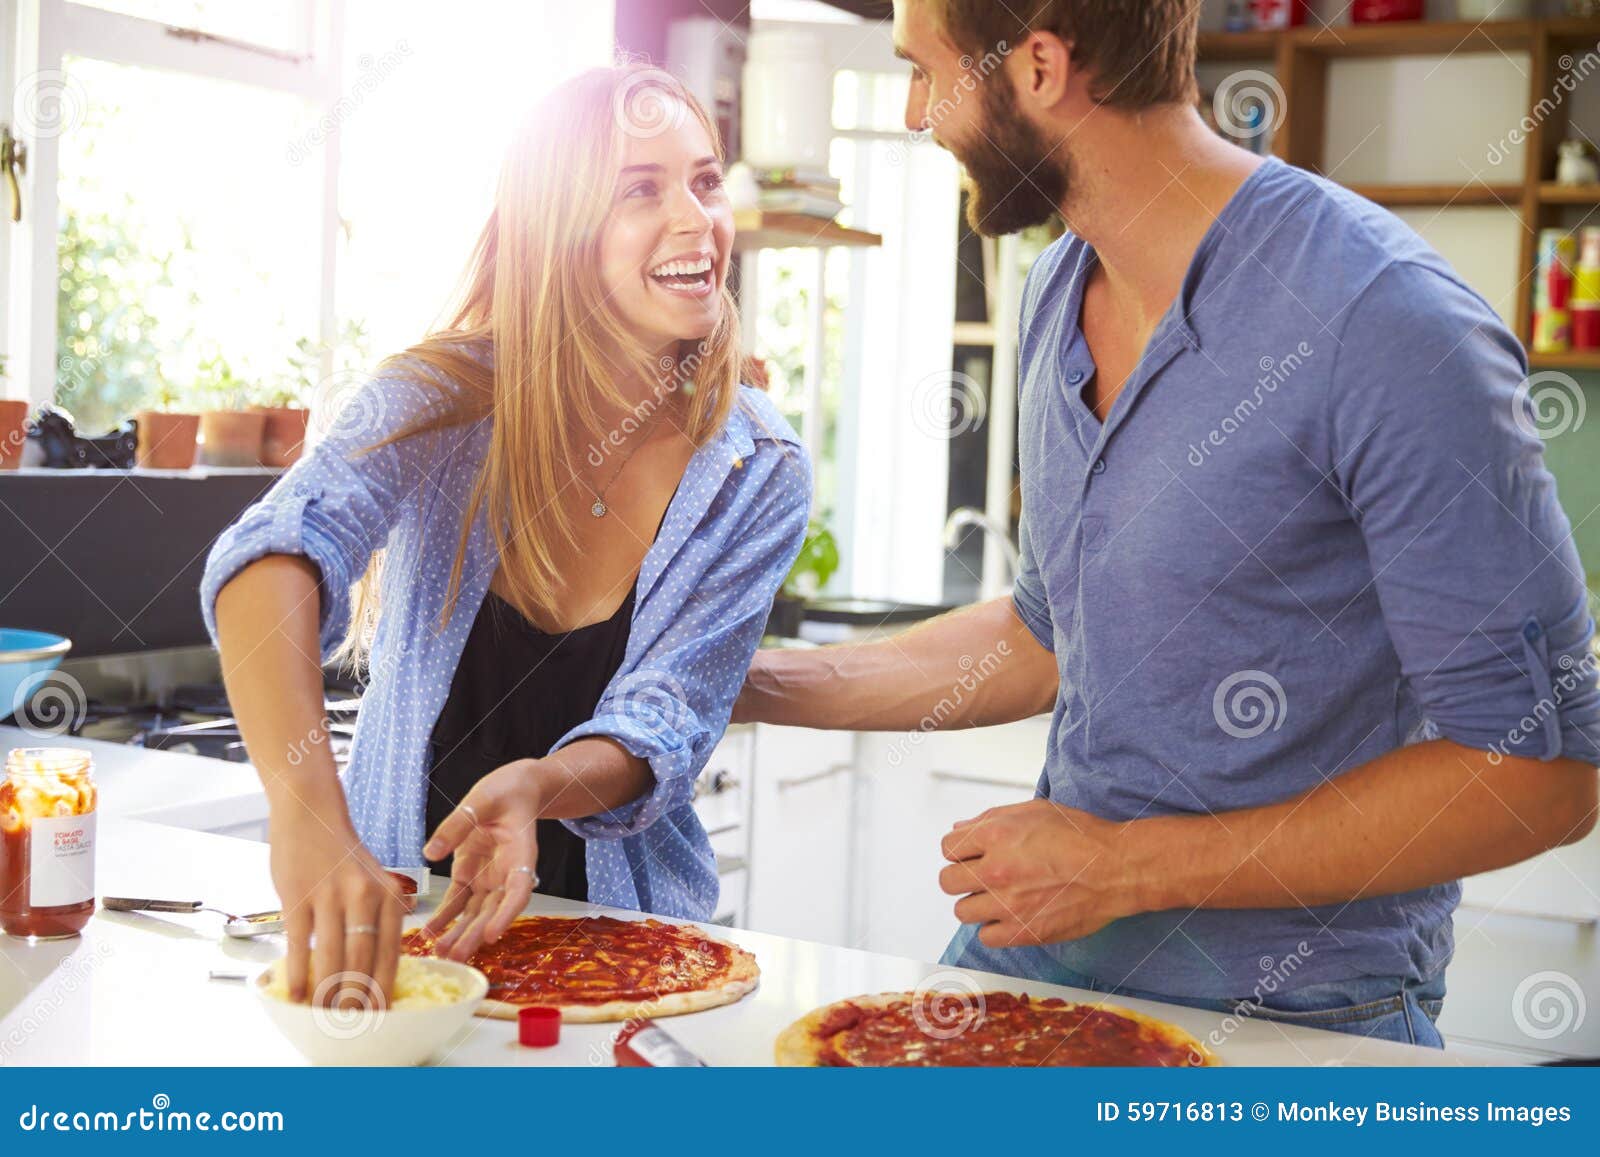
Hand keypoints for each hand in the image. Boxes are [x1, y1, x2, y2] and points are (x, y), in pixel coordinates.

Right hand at [270, 808, 406, 1006]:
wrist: (311, 813)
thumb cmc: (343, 854)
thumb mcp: (373, 881)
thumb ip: (377, 918)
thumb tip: (374, 969)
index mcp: (389, 896)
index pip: (390, 954)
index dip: (382, 989)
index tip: (377, 1015)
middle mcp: (364, 896)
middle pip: (361, 961)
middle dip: (354, 998)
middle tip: (347, 1024)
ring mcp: (330, 896)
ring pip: (331, 957)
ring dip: (326, 993)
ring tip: (321, 1015)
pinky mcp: (298, 896)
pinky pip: (299, 944)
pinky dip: (298, 974)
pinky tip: (297, 993)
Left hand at [422, 758, 544, 960]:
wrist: (514, 789)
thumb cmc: (507, 791)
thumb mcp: (483, 798)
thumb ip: (458, 823)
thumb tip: (430, 852)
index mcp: (521, 854)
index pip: (518, 890)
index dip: (507, 915)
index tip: (492, 934)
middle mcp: (506, 872)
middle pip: (493, 909)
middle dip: (475, 934)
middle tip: (457, 957)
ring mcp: (488, 877)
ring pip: (474, 912)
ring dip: (459, 933)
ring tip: (440, 954)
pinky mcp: (470, 875)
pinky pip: (457, 901)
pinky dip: (444, 917)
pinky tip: (429, 933)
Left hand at [938, 798, 1139, 947]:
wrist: (1114, 870)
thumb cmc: (1081, 836)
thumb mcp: (1034, 811)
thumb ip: (992, 819)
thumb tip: (961, 830)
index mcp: (996, 835)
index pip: (948, 847)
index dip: (960, 850)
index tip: (972, 855)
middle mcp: (995, 870)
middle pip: (948, 881)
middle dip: (962, 877)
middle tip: (982, 877)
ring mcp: (1007, 904)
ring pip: (962, 911)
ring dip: (976, 904)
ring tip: (998, 898)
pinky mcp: (1022, 931)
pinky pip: (985, 937)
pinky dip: (993, 929)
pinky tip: (1010, 916)